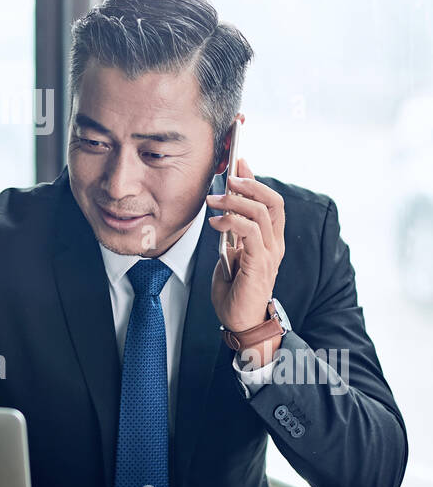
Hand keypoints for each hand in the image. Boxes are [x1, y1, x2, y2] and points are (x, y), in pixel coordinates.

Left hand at [207, 157, 285, 332]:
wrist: (240, 323)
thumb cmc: (235, 293)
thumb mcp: (231, 255)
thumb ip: (233, 235)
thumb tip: (224, 212)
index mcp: (270, 241)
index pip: (270, 202)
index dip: (255, 180)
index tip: (239, 163)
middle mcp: (274, 244)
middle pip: (272, 201)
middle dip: (249, 184)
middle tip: (228, 179)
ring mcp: (269, 254)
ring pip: (260, 212)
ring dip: (234, 201)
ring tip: (212, 201)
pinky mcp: (259, 263)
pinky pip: (250, 232)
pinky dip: (231, 221)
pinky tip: (215, 223)